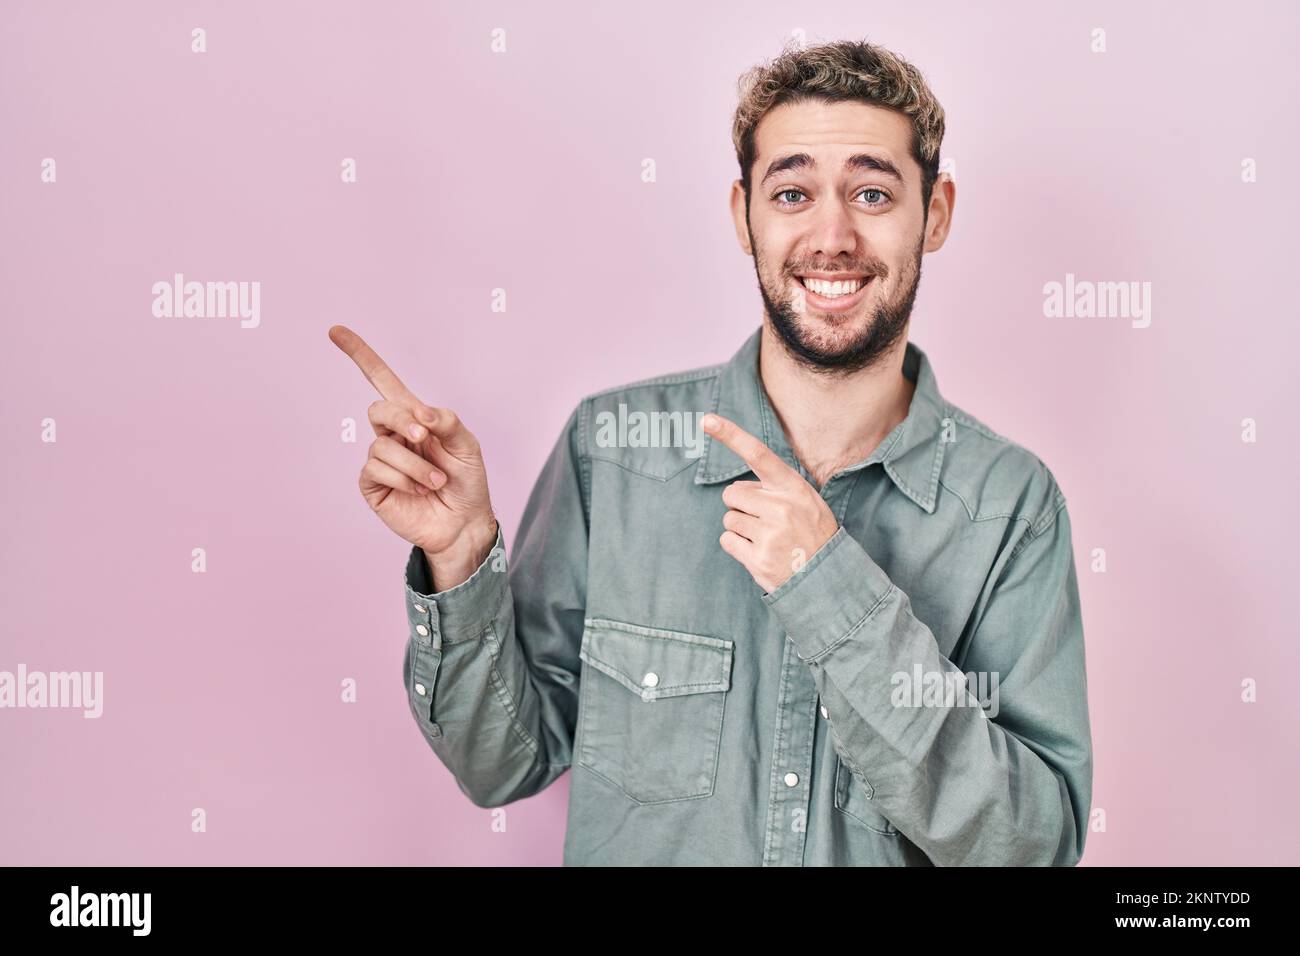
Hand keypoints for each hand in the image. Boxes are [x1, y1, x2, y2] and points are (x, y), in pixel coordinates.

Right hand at [329, 325, 497, 587]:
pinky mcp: (373, 485)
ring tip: (436, 481)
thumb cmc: (467, 481)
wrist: (465, 522)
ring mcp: (381, 459)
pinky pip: (377, 469)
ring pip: (382, 445)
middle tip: (425, 437)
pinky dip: (404, 479)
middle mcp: (393, 435)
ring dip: (415, 464)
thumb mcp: (467, 444)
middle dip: (403, 421)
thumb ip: (446, 421)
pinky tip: (419, 491)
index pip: (382, 380)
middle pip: (379, 408)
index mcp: (414, 417)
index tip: (335, 330)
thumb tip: (418, 414)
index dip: (360, 355)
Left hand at [702, 413, 839, 593]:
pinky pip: (727, 541)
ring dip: (740, 528)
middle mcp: (781, 507)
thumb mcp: (806, 501)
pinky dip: (737, 546)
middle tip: (762, 520)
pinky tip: (758, 552)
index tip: (707, 419)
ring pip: (728, 518)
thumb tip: (737, 487)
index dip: (731, 435)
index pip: (758, 454)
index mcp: (792, 487)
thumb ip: (776, 488)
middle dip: (740, 505)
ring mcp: (769, 534)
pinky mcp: (758, 558)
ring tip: (766, 539)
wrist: (827, 578)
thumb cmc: (813, 534)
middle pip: (732, 493)